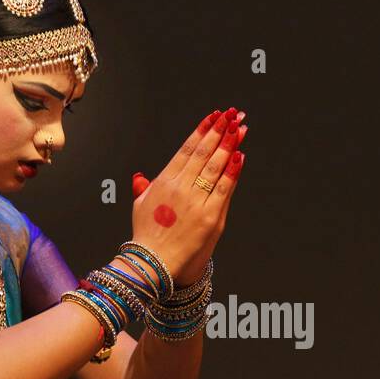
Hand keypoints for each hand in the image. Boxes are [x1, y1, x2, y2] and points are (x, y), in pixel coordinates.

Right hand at [129, 107, 248, 285]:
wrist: (153, 264)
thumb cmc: (147, 237)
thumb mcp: (139, 207)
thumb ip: (143, 188)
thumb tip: (140, 176)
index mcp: (163, 182)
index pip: (185, 150)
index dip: (201, 131)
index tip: (212, 117)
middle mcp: (180, 188)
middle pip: (203, 153)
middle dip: (219, 131)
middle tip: (231, 114)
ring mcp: (196, 202)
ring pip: (215, 166)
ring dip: (229, 144)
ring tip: (239, 127)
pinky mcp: (210, 217)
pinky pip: (225, 189)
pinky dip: (233, 171)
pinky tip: (240, 155)